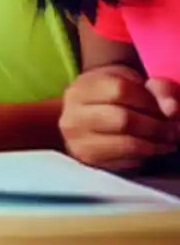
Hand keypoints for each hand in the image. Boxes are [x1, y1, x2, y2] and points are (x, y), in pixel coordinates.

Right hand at [60, 65, 178, 170]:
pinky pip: (125, 162)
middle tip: (172, 130)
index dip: (148, 100)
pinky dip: (144, 156)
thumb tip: (173, 110)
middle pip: (123, 120)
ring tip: (166, 141)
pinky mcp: (87, 160)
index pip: (120, 90)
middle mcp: (74, 114)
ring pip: (126, 144)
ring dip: (155, 144)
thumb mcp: (135, 82)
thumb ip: (160, 89)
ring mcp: (77, 140)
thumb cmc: (115, 96)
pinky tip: (149, 149)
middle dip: (156, 126)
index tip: (161, 107)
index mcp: (83, 88)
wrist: (86, 115)